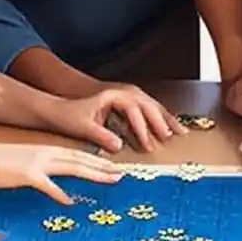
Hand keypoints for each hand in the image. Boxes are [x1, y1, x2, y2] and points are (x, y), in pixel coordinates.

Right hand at [0, 144, 122, 204]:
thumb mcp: (25, 161)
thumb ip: (43, 170)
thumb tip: (56, 182)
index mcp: (46, 149)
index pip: (78, 154)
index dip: (98, 160)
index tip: (113, 166)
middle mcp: (46, 153)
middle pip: (81, 159)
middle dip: (104, 167)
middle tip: (123, 173)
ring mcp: (37, 163)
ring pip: (72, 167)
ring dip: (94, 174)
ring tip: (111, 179)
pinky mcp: (26, 175)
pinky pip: (47, 185)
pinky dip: (59, 193)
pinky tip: (70, 201)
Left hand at [48, 84, 185, 153]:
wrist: (61, 108)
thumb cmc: (70, 116)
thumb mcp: (83, 127)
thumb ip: (101, 136)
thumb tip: (119, 147)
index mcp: (114, 95)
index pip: (134, 109)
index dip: (142, 126)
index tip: (148, 143)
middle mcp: (125, 93)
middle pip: (149, 105)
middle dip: (160, 122)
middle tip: (169, 138)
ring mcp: (129, 97)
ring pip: (154, 106)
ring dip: (167, 120)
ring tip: (180, 133)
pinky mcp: (130, 104)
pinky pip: (151, 110)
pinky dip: (162, 119)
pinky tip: (171, 128)